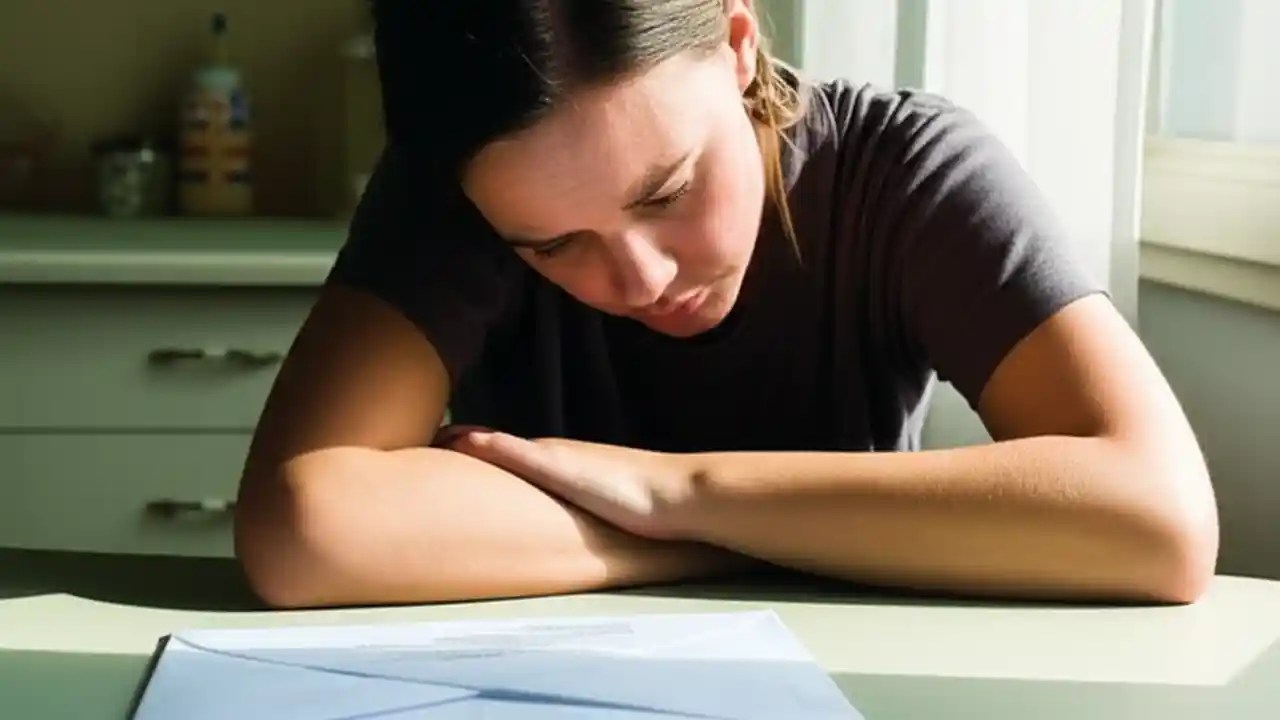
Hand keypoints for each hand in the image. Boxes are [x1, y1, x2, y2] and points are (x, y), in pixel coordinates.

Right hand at [439, 427, 696, 540]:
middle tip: (433, 461)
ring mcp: (579, 472)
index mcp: (545, 450)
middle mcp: (560, 456)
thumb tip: (461, 435)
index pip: (487, 441)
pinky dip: (529, 486)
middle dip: (471, 455)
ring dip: (500, 471)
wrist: (682, 497)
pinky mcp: (598, 493)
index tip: (421, 444)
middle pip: (505, 454)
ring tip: (471, 481)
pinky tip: (532, 500)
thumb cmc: (622, 486)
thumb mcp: (558, 468)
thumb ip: (513, 452)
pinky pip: (551, 486)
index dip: (455, 442)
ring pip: (529, 469)